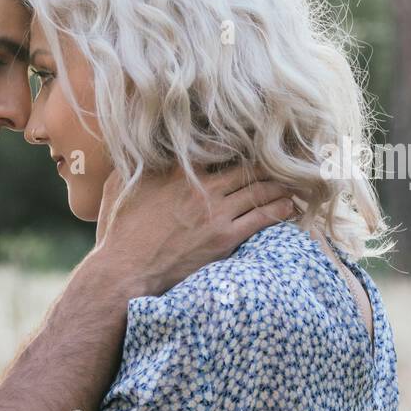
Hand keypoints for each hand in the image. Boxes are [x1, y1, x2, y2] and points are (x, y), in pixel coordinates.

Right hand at [94, 161, 295, 297]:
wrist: (126, 271)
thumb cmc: (118, 230)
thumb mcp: (118, 186)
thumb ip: (129, 162)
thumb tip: (130, 147)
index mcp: (177, 170)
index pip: (217, 147)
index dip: (237, 144)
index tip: (251, 140)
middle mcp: (201, 186)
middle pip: (245, 167)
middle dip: (267, 163)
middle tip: (284, 160)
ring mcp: (215, 212)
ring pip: (258, 191)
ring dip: (278, 185)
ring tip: (292, 182)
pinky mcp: (224, 238)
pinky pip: (261, 218)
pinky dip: (278, 209)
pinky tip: (289, 205)